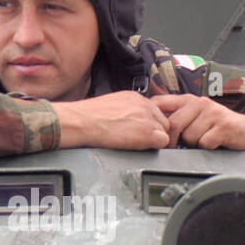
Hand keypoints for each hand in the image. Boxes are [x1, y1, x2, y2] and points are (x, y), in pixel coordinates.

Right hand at [53, 91, 170, 149]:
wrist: (80, 122)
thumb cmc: (87, 116)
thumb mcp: (110, 105)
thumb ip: (125, 110)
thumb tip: (128, 121)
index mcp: (134, 97)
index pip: (154, 111)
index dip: (149, 123)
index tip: (140, 130)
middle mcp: (143, 104)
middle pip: (162, 121)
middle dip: (154, 131)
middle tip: (138, 139)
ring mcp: (147, 118)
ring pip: (164, 132)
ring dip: (153, 139)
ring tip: (134, 143)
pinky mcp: (147, 133)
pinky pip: (163, 142)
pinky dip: (153, 147)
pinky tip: (137, 147)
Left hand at [150, 94, 244, 154]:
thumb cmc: (217, 126)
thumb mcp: (195, 116)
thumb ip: (176, 117)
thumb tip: (150, 127)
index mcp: (189, 100)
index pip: (160, 103)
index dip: (154, 120)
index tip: (156, 133)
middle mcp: (200, 103)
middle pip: (173, 124)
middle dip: (174, 140)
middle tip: (181, 144)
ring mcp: (213, 113)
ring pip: (189, 136)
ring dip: (194, 144)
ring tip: (204, 139)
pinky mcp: (224, 127)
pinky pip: (204, 143)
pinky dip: (207, 147)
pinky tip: (214, 143)